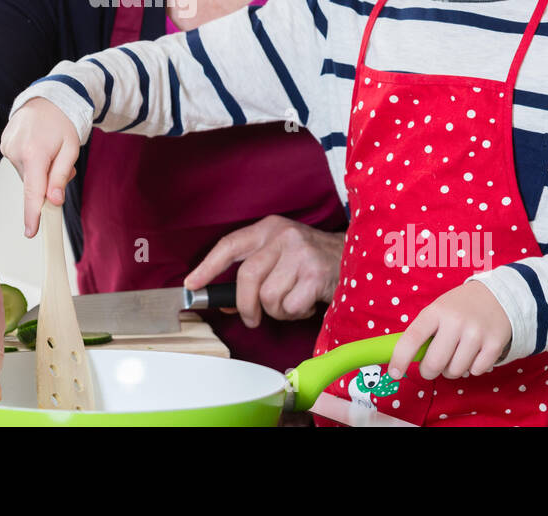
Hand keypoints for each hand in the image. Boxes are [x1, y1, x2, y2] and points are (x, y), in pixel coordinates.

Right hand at [0, 98, 80, 237]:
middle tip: (60, 163)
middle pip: (32, 184)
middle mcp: (17, 151)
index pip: (33, 191)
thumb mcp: (71, 149)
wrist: (47, 99)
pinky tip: (37, 146)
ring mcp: (7, 148)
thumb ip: (61, 176)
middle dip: (47, 183)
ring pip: (26, 175)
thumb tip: (54, 201)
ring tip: (48, 150)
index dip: (33, 214)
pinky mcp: (4, 145)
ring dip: (39, 171)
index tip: (31, 231)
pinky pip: (20, 164)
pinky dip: (30, 162)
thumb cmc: (62, 123)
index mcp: (35, 153)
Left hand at [183, 215, 344, 326]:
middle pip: (247, 277)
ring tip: (292, 302)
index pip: (230, 245)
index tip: (192, 283)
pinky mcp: (316, 274)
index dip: (208, 266)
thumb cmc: (312, 262)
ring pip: (268, 297)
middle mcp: (283, 236)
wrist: (355, 259)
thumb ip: (254, 275)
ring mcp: (301, 254)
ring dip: (278, 310)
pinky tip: (307, 303)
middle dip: (245, 305)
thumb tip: (226, 303)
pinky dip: (296, 313)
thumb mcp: (280, 257)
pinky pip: (290, 306)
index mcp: (269, 228)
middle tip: (252, 319)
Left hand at [386, 280, 511, 381]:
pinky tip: (474, 354)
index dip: (400, 358)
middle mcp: (455, 322)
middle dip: (429, 371)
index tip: (394, 372)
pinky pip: (476, 371)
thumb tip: (402, 359)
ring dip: (452, 370)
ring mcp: (476, 333)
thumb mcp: (437, 310)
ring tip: (455, 356)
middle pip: (434, 363)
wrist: (497, 296)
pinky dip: (472, 368)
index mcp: (435, 312)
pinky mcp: (495, 344)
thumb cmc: (458, 308)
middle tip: (431, 368)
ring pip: (455, 371)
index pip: (412, 338)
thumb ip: (422, 332)